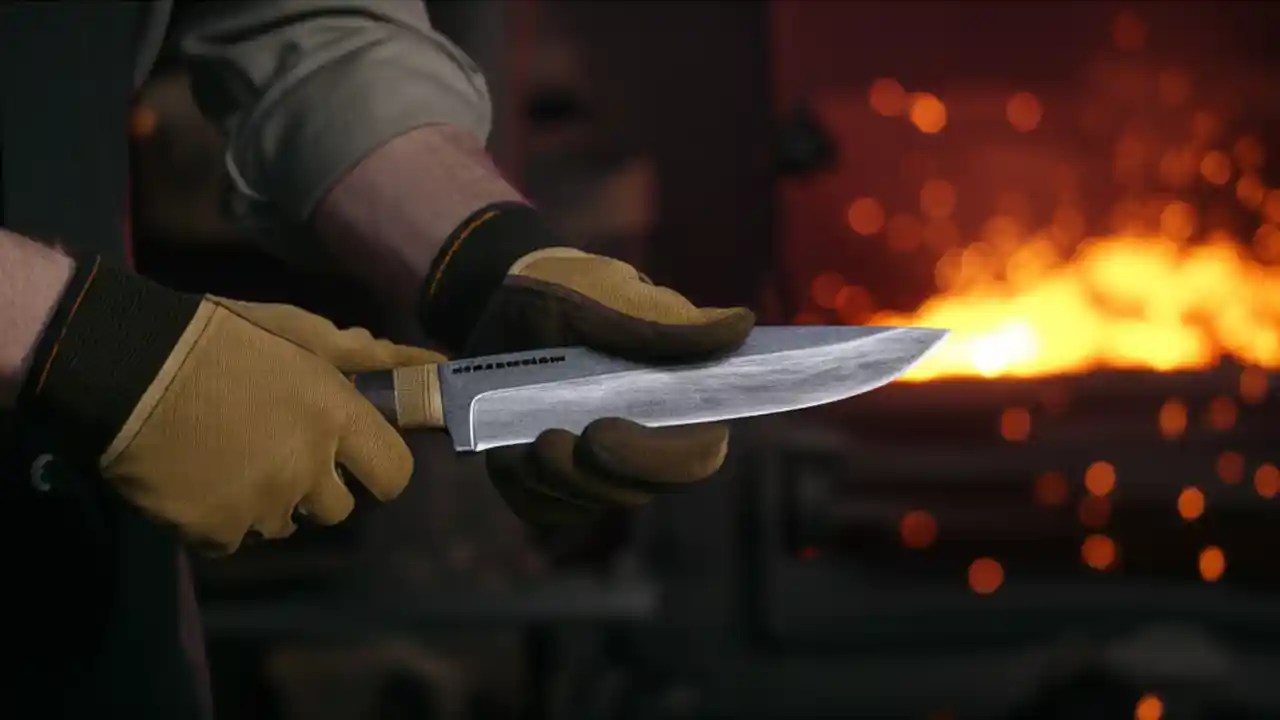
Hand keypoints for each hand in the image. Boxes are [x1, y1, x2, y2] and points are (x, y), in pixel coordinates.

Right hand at [18, 259, 437, 553]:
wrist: (129, 366)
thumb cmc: (219, 338)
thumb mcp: (296, 329)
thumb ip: (362, 354)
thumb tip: (426, 362)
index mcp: (336, 418)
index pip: (394, 474)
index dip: (379, 471)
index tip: (358, 462)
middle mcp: (308, 469)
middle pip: (338, 509)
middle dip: (317, 488)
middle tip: (280, 454)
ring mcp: (262, 504)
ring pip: (282, 524)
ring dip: (266, 502)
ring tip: (231, 462)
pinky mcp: (215, 531)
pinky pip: (232, 538)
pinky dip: (219, 519)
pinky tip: (198, 481)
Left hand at [464, 247, 754, 524]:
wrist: (497, 301)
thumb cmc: (571, 293)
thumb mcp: (612, 296)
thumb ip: (670, 324)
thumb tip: (740, 324)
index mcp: (676, 403)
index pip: (697, 455)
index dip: (666, 458)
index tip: (611, 426)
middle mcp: (644, 446)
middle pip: (641, 489)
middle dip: (600, 470)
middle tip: (556, 436)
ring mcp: (596, 471)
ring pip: (590, 503)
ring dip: (558, 477)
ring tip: (531, 438)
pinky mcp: (549, 486)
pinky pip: (543, 509)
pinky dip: (527, 487)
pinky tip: (510, 452)